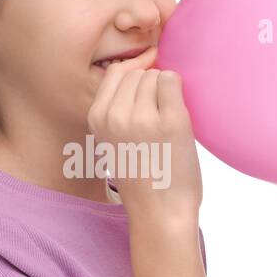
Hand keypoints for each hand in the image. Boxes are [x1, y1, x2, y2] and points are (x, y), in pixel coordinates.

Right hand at [86, 45, 202, 224]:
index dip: (134, 78)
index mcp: (97, 118)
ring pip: (156, 75)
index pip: (116, 72)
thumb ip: (115, 107)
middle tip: (157, 120)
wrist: (160, 212)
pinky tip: (178, 120)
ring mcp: (143, 117)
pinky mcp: (172, 120)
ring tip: (165, 125)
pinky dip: (179, 94)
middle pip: (137, 72)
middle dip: (150, 88)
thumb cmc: (141, 176)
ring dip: (165, 93)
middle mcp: (116, 115)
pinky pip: (173, 80)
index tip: (146, 97)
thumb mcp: (112, 140)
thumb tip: (140, 64)